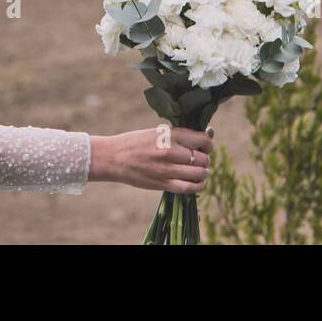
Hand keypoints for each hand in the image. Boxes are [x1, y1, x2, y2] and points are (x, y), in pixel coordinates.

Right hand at [88, 126, 214, 193]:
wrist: (113, 157)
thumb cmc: (135, 142)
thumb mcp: (157, 132)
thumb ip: (179, 135)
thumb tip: (205, 135)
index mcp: (171, 135)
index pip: (203, 140)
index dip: (208, 144)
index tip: (204, 147)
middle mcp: (172, 151)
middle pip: (203, 158)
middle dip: (204, 160)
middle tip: (199, 160)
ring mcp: (167, 169)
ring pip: (199, 173)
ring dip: (203, 173)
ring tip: (198, 172)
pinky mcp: (162, 184)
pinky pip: (188, 188)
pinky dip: (197, 186)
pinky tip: (197, 183)